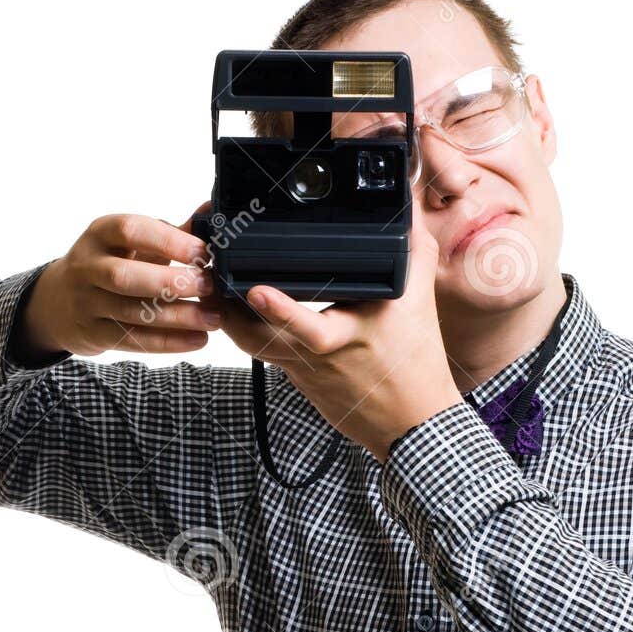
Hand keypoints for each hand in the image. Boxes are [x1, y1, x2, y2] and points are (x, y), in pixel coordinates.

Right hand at [12, 210, 220, 359]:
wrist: (59, 301)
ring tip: (213, 318)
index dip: (168, 241)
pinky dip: (168, 342)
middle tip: (208, 286)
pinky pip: (133, 340)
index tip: (203, 252)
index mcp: (100, 234)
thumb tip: (210, 209)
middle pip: (125, 276)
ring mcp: (87, 302)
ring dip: (178, 317)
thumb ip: (172, 231)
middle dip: (170, 283)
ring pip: (132, 312)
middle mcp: (88, 266)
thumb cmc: (109, 262)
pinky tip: (197, 339)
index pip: (130, 231)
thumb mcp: (131, 242)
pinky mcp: (94, 333)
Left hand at [216, 205, 461, 462]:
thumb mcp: (419, 300)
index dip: (280, 309)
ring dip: (232, 318)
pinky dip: (251, 331)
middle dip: (231, 311)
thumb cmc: (415, 362)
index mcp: (351, 333)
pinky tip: (240, 309)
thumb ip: (413, 251)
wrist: (411, 422)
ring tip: (218, 289)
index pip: (310, 326)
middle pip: (260, 337)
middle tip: (213, 279)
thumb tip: (407, 209)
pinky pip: (266, 354)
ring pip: (254, 345)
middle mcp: (320, 355)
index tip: (257, 291)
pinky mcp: (298, 380)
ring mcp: (305, 371)